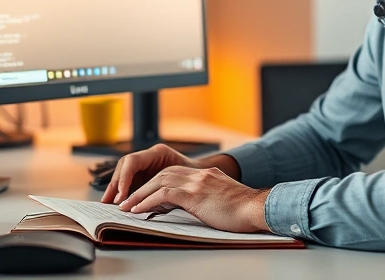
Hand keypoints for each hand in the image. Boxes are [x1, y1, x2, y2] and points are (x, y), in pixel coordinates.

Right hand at [100, 144, 199, 204]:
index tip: (122, 196)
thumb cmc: (198, 176)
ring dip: (115, 187)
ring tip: (108, 202)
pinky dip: (122, 191)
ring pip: (124, 173)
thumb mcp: (185, 178)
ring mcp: (146, 164)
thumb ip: (170, 185)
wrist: (204, 175)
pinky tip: (117, 201)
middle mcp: (149, 156)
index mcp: (159, 152)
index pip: (132, 161)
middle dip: (116, 183)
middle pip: (124, 166)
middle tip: (110, 200)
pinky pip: (129, 180)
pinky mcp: (145, 174)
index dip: (124, 178)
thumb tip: (155, 197)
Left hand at [118, 165, 270, 233]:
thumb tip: (198, 207)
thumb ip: (209, 197)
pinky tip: (138, 210)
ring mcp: (197, 182)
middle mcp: (200, 174)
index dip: (157, 183)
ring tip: (127, 206)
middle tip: (129, 200)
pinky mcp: (195, 194)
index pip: (175, 173)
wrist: (257, 208)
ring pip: (159, 181)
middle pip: (163, 174)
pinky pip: (164, 194)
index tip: (145, 195)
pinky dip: (147, 201)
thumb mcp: (224, 199)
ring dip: (140, 194)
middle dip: (143, 187)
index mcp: (207, 175)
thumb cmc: (245, 211)